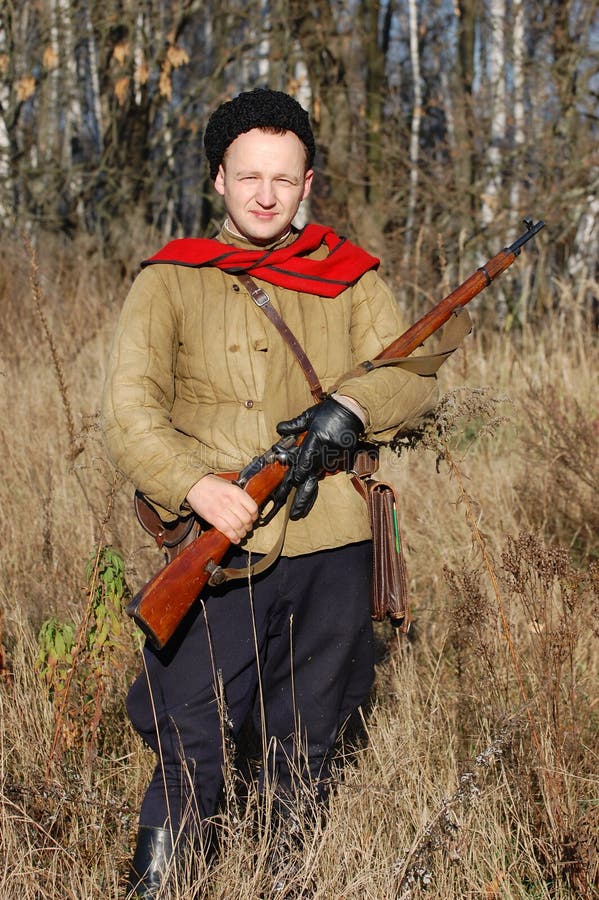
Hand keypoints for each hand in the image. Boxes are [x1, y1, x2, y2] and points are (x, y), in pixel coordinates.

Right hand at [186, 474, 258, 543]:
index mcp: (236, 492)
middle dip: (249, 526)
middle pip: (246, 519)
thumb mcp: (229, 484)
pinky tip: (235, 539)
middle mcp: (230, 501)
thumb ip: (239, 495)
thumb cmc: (211, 484)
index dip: (255, 516)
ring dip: (242, 533)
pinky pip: (226, 530)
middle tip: (247, 528)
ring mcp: (221, 510)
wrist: (194, 484)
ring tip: (241, 534)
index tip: (253, 519)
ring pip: (238, 527)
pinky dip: (233, 537)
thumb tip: (247, 507)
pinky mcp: (213, 517)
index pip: (253, 508)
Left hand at [276, 397, 363, 518]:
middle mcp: (324, 453)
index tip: (290, 483)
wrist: (354, 411)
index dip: (298, 473)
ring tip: (298, 513)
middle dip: (301, 498)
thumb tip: (279, 429)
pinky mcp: (340, 460)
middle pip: (311, 478)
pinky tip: (307, 499)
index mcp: (316, 440)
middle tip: (294, 514)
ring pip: (317, 479)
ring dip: (307, 496)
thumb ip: (295, 425)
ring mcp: (333, 458)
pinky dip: (316, 485)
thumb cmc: (330, 411)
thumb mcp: (311, 415)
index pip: (304, 461)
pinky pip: (325, 472)